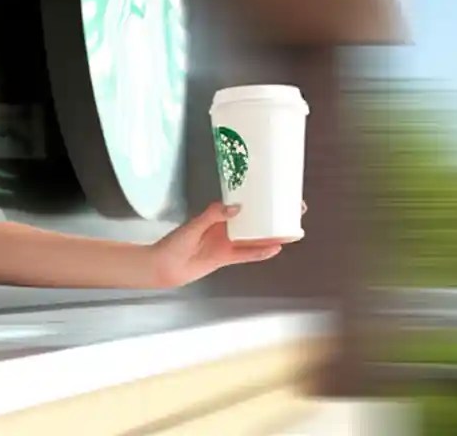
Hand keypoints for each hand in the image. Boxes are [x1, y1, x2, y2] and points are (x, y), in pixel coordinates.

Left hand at [150, 201, 306, 288]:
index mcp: (219, 214)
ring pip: (256, 237)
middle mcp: (226, 227)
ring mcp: (228, 243)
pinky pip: (248, 254)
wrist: (163, 267)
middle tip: (294, 209)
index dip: (261, 197)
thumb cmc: (173, 243)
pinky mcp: (227, 258)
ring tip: (291, 229)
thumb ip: (214, 215)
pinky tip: (276, 248)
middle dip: (273, 214)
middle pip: (255, 219)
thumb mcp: (194, 225)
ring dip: (273, 234)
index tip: (278, 191)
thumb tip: (237, 207)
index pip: (245, 203)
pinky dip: (261, 252)